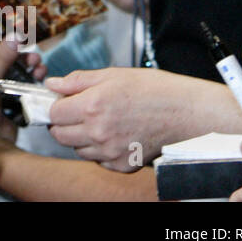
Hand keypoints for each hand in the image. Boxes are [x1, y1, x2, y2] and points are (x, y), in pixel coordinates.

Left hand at [45, 66, 191, 169]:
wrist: (189, 113)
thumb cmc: (155, 90)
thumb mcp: (113, 75)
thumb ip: (77, 81)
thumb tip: (52, 84)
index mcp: (92, 106)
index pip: (53, 113)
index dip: (56, 106)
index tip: (63, 102)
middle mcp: (98, 132)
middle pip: (60, 135)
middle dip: (63, 123)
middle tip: (78, 112)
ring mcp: (111, 152)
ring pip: (77, 150)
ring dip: (81, 138)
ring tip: (100, 122)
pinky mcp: (123, 165)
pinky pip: (99, 161)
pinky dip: (100, 151)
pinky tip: (115, 136)